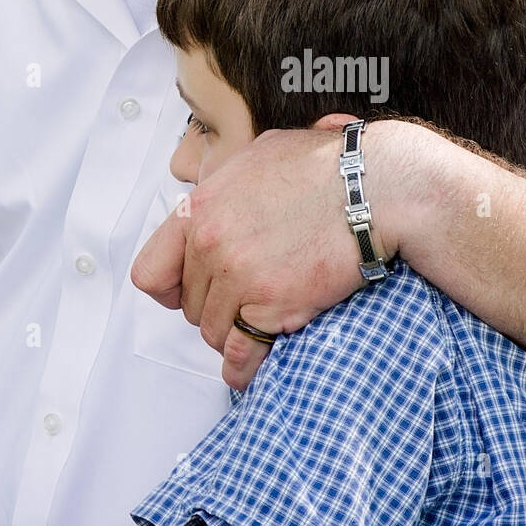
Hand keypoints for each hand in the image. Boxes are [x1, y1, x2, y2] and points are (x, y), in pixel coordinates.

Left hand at [130, 119, 407, 388]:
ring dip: (235, 332)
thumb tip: (225, 194)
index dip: (172, 288)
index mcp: (201, 208)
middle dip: (216, 307)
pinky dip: (243, 367)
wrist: (374, 187)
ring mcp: (239, 276)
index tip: (188, 292)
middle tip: (248, 300)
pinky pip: (241, 352)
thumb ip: (230, 183)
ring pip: (213, 331)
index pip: (150, 271)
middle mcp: (210, 243)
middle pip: (190, 305)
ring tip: (261, 323)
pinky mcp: (272, 305)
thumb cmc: (328, 166)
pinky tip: (248, 370)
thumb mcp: (260, 156)